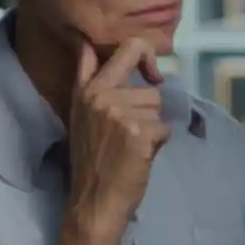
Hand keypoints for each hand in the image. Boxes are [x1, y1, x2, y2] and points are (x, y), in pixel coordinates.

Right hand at [65, 37, 170, 241]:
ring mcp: (120, 113)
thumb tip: (85, 44)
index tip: (150, 72)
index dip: (143, 52)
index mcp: (87, 89)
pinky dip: (158, 144)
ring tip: (130, 146)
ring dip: (152, 127)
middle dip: (149, 108)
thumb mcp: (80, 114)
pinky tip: (138, 156)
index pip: (123, 49)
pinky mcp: (139, 132)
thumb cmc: (93, 159)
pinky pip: (164, 129)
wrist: (94, 201)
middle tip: (133, 130)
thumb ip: (87, 79)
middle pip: (150, 88)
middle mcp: (101, 96)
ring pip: (158, 108)